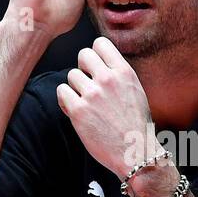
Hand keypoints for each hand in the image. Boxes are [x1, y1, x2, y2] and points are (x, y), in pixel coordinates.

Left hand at [55, 37, 153, 178]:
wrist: (135, 153)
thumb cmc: (135, 125)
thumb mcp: (135, 91)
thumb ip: (118, 75)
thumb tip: (100, 64)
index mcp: (124, 72)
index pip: (100, 44)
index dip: (95, 54)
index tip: (96, 67)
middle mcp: (108, 79)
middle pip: (83, 55)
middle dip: (83, 68)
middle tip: (88, 84)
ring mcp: (92, 94)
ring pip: (71, 75)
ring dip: (75, 88)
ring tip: (84, 102)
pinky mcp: (78, 110)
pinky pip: (62, 92)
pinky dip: (65, 101)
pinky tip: (75, 110)